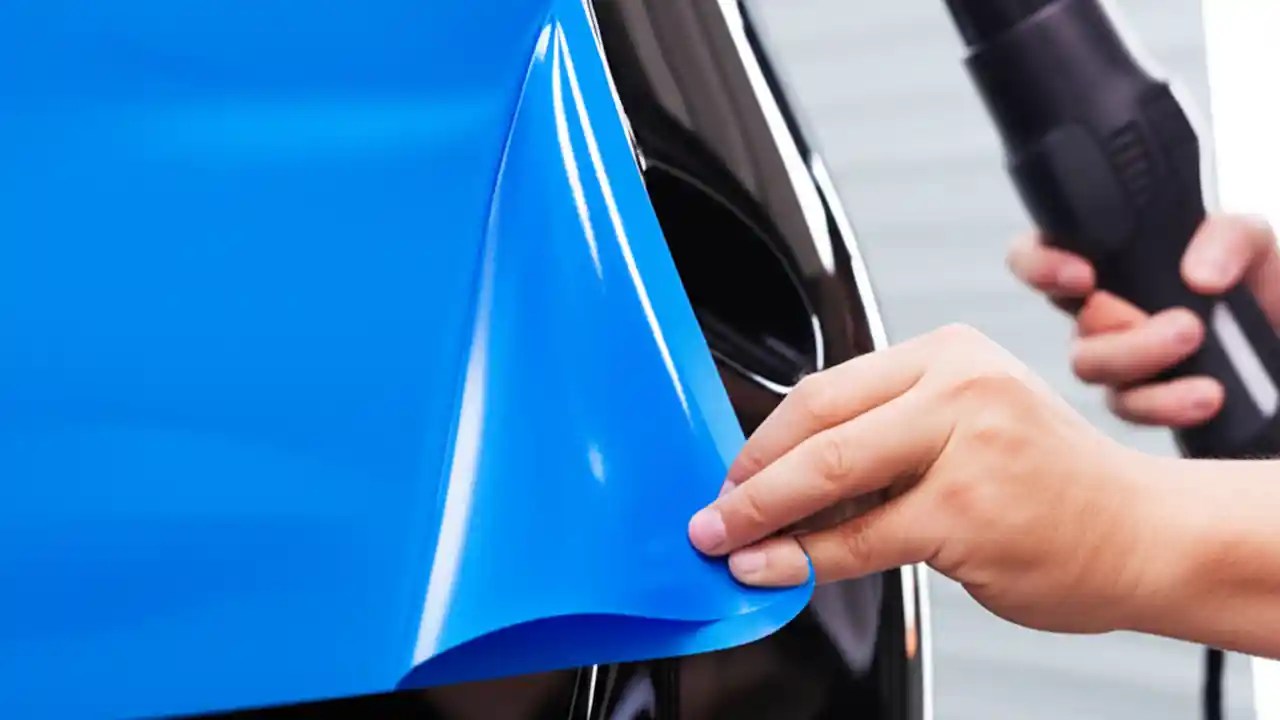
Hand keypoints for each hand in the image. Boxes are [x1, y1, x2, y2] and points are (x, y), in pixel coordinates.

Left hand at [688, 325, 1161, 634]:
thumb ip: (886, 433)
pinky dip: (804, 559)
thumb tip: (786, 471)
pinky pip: (861, 539)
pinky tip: (774, 568)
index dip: (765, 437)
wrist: (1143, 532)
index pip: (826, 387)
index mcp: (949, 352)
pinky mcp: (968, 512)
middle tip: (713, 511)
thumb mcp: (970, 422)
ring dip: (763, 516)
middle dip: (749, 476)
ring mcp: (965, 447)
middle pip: (817, 425)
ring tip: (727, 540)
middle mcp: (957, 385)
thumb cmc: (1050, 481)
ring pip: (829, 478)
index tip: (734, 472)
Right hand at [1008, 214, 1279, 427]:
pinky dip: (1168, 403)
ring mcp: (1116, 360)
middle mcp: (1098, 313)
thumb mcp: (1251, 242)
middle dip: (1122, 333)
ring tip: (1199, 347)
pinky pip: (1130, 408)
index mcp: (1105, 262)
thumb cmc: (1251, 282)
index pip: (1035, 256)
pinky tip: (1208, 395)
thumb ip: (1226, 236)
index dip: (1039, 266)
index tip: (1084, 276)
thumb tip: (1198, 276)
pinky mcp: (1142, 401)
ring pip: (1090, 369)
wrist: (1279, 334)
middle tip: (1184, 325)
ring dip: (1142, 360)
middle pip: (1073, 329)